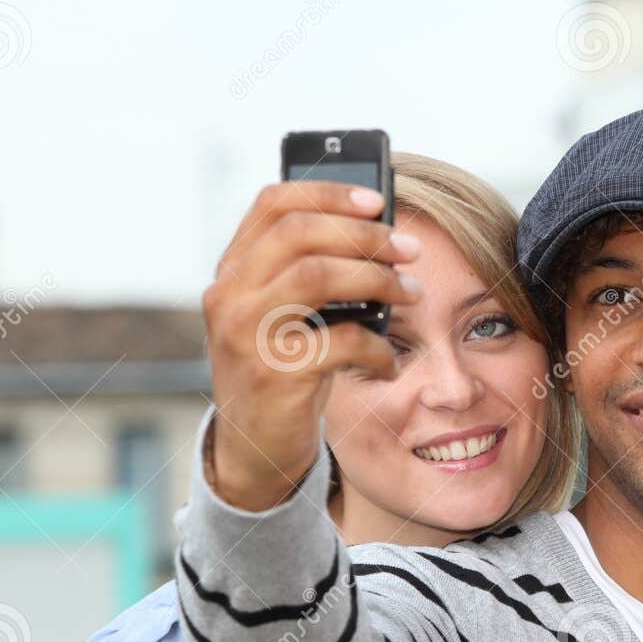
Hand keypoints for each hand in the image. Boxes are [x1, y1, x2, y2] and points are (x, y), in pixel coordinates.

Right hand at [202, 181, 423, 509]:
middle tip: (410, 250)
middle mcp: (229, 295)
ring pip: (317, 276)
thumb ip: (308, 274)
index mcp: (233, 272)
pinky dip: (378, 348)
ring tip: (413, 294)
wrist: (255, 448)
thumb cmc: (284, 373)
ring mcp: (247, 333)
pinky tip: (391, 362)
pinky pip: (342, 341)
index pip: (272, 205)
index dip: (328, 193)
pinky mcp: (275, 374)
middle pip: (299, 233)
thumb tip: (378, 234)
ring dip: (378, 280)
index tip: (378, 199)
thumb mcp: (285, 317)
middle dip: (365, 235)